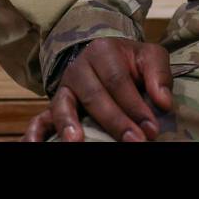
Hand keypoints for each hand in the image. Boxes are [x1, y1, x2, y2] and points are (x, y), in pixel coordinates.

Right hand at [20, 39, 172, 141]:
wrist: (102, 56)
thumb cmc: (129, 61)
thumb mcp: (149, 57)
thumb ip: (159, 76)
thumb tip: (164, 103)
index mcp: (102, 52)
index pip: (118, 81)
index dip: (135, 106)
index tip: (151, 128)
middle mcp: (78, 69)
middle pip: (94, 96)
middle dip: (115, 122)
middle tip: (135, 141)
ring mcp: (63, 88)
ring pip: (62, 106)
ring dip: (69, 125)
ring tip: (76, 142)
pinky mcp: (52, 106)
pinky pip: (39, 119)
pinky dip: (34, 134)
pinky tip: (34, 146)